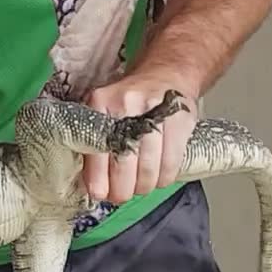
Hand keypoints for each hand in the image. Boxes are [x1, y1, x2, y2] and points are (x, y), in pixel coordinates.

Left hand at [81, 72, 200, 203]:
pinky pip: (171, 162)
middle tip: (121, 196)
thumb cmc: (131, 100)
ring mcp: (155, 111)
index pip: (96, 149)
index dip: (98, 178)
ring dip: (144, 186)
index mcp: (100, 103)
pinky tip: (158, 177)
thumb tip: (91, 183)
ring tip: (140, 187)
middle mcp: (127, 104)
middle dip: (122, 189)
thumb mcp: (104, 110)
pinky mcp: (179, 120)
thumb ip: (94, 141)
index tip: (99, 194)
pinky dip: (164, 178)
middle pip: (124, 161)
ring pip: (149, 166)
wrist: (166, 74)